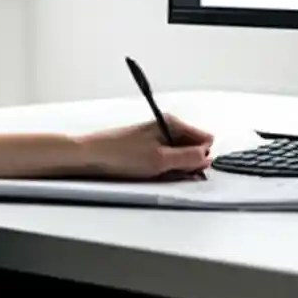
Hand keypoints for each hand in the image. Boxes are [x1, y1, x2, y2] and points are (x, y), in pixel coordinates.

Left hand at [79, 115, 214, 179]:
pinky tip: (148, 173)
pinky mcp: (146, 149)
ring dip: (173, 168)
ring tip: (155, 173)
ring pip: (179, 156)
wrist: (89, 156)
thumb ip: (188, 159)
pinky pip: (165, 160)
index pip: (205, 139)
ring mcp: (156, 138)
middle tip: (169, 172)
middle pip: (193, 148)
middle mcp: (166, 127)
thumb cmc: (121, 154)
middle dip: (187, 163)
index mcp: (172, 123)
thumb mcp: (160, 160)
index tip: (190, 168)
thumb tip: (208, 158)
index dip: (201, 156)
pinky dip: (162, 169)